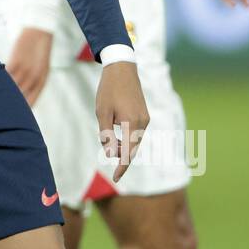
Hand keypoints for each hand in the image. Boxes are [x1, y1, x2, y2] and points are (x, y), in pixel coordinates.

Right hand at [5, 27, 52, 105]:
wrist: (39, 32)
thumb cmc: (39, 51)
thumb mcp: (42, 68)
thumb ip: (33, 82)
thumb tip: (21, 96)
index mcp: (41, 81)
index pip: (31, 102)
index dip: (22, 110)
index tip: (12, 117)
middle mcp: (34, 78)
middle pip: (20, 97)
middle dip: (10, 105)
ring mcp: (24, 70)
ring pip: (11, 88)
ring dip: (2, 94)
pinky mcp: (15, 61)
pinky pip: (5, 76)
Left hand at [94, 61, 148, 182]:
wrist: (122, 69)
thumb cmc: (108, 90)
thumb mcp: (102, 113)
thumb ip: (106, 135)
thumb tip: (111, 154)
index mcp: (132, 123)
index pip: (128, 153)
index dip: (122, 167)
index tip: (116, 178)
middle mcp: (143, 123)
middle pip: (132, 148)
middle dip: (120, 154)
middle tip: (106, 147)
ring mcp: (145, 118)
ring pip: (134, 140)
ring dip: (123, 144)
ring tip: (108, 134)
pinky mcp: (144, 115)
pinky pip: (136, 132)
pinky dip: (126, 136)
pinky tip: (115, 128)